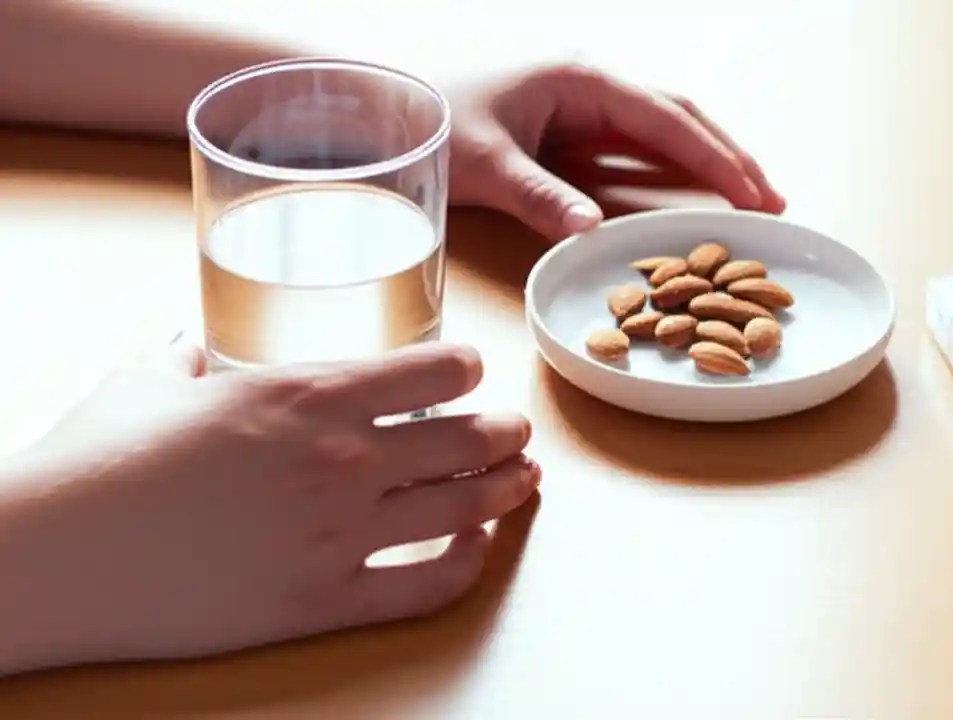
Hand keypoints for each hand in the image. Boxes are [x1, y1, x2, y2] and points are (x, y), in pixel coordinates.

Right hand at [0, 340, 536, 674]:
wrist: (57, 552)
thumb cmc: (96, 459)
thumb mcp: (147, 382)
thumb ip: (186, 359)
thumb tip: (187, 349)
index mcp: (310, 392)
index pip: (437, 369)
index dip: (468, 370)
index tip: (471, 373)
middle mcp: (344, 457)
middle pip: (470, 436)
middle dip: (505, 430)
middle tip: (514, 431)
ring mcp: (342, 532)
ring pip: (468, 505)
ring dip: (508, 489)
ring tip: (524, 480)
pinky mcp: (326, 600)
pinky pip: (429, 585)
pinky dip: (468, 564)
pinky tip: (477, 549)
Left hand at [445, 62, 786, 239]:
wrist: (388, 112)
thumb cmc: (432, 124)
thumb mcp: (485, 164)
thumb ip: (538, 196)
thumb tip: (591, 233)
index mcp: (582, 79)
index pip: (667, 117)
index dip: (715, 157)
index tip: (754, 193)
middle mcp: (593, 87)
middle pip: (681, 117)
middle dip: (730, 156)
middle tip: (775, 201)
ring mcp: (586, 110)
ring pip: (666, 132)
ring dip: (710, 162)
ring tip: (754, 199)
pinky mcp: (575, 134)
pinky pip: (638, 152)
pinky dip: (673, 173)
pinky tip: (697, 197)